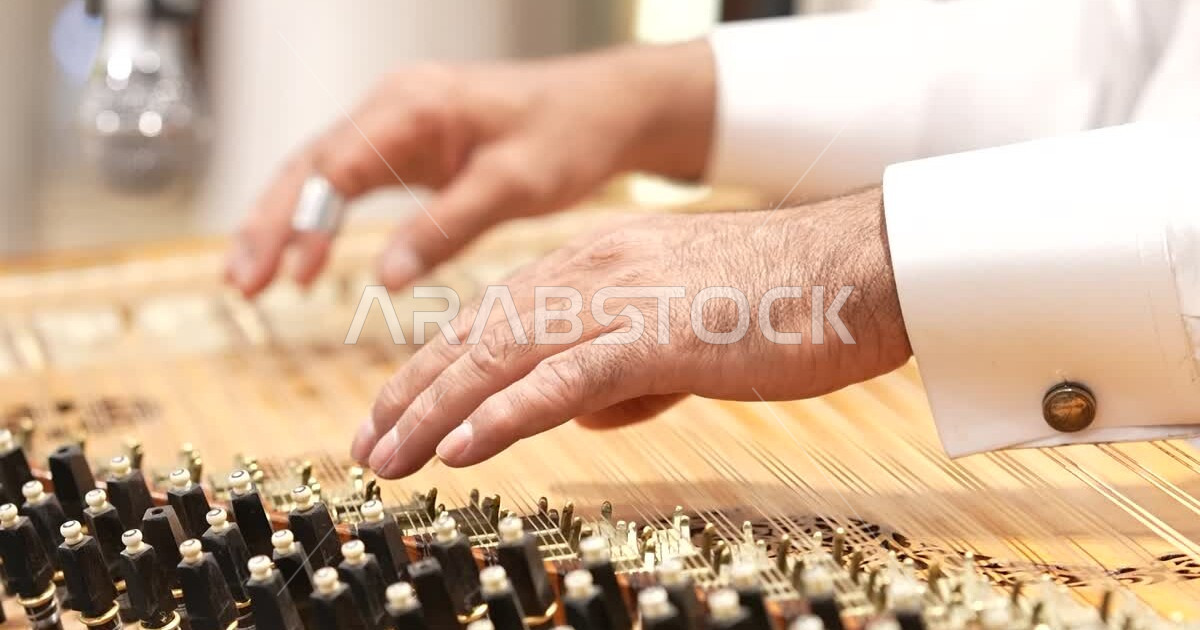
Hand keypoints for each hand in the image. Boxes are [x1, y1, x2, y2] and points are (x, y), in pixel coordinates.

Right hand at [225, 41, 714, 296]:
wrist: (602, 108)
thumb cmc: (567, 135)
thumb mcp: (514, 186)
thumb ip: (448, 229)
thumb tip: (387, 279)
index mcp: (414, 106)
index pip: (336, 166)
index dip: (305, 222)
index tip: (287, 275)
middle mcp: (394, 106)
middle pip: (310, 166)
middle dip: (268, 225)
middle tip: (239, 285)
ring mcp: (396, 122)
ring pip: (319, 173)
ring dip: (282, 224)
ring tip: (248, 281)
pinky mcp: (407, 144)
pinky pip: (347, 180)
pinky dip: (319, 218)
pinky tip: (299, 256)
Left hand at [353, 187, 912, 477]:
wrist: (859, 270)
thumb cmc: (781, 303)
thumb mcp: (683, 329)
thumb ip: (622, 365)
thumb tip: (578, 411)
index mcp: (597, 263)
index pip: (493, 316)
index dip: (436, 364)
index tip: (395, 407)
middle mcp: (594, 271)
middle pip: (479, 334)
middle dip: (412, 391)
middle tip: (366, 442)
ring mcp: (622, 299)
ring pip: (503, 355)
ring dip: (434, 409)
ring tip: (385, 456)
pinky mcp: (657, 336)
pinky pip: (561, 379)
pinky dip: (502, 414)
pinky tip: (457, 446)